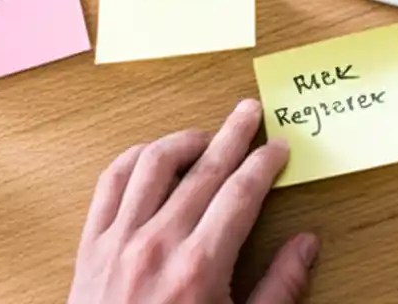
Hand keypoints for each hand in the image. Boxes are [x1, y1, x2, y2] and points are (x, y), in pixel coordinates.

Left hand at [68, 100, 318, 303]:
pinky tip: (153, 156)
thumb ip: (278, 289)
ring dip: (186, 140)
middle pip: (204, 168)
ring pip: (154, 164)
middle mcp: (158, 244)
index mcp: (200, 267)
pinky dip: (134, 159)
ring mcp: (119, 242)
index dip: (265, 163)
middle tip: (251, 110)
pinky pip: (110, 184)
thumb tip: (306, 245)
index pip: (242, 192)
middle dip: (234, 134)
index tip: (280, 147)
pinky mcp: (90, 248)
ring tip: (207, 135)